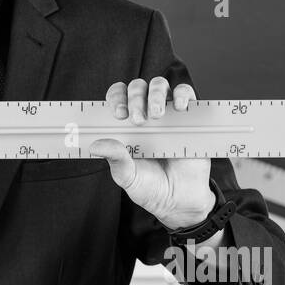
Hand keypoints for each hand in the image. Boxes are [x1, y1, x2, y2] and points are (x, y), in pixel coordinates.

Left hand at [87, 76, 215, 230]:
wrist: (179, 200)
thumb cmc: (149, 186)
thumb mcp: (127, 175)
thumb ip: (114, 158)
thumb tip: (95, 145)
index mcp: (125, 123)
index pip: (117, 96)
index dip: (115, 97)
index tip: (119, 114)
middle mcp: (145, 113)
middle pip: (137, 87)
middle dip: (135, 98)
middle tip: (138, 121)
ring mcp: (167, 113)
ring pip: (159, 84)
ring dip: (155, 94)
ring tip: (157, 116)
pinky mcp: (189, 116)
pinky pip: (186, 93)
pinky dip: (181, 94)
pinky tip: (178, 107)